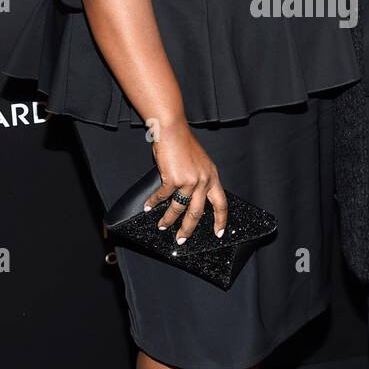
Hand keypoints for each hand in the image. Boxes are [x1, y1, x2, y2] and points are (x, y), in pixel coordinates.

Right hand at [143, 119, 227, 243]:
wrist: (172, 130)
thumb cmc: (183, 143)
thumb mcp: (199, 163)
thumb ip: (198, 180)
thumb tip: (188, 199)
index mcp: (212, 176)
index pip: (221, 203)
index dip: (220, 220)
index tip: (218, 232)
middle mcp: (203, 180)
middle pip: (198, 212)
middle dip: (189, 228)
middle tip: (182, 239)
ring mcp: (189, 181)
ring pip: (179, 208)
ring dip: (169, 219)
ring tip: (162, 226)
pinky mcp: (174, 179)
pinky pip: (162, 196)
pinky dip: (153, 203)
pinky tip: (148, 207)